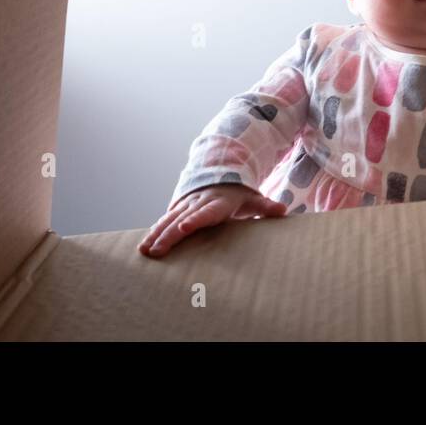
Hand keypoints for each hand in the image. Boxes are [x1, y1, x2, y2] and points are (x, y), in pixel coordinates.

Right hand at [138, 184, 287, 257]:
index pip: (205, 212)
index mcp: (217, 202)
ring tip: (144, 251)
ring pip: (168, 220)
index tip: (183, 227)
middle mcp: (198, 202)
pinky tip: (143, 247)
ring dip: (155, 235)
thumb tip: (282, 210)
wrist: (219, 172)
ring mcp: (186, 205)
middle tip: (155, 251)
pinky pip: (163, 220)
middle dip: (167, 235)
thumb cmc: (238, 193)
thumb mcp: (253, 198)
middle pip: (180, 219)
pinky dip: (153, 232)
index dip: (194, 219)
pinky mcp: (177, 208)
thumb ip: (265, 207)